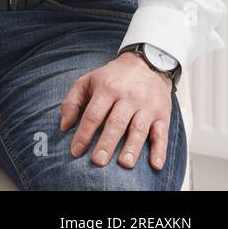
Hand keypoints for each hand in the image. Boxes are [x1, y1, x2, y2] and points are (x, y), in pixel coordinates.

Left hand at [60, 52, 174, 169]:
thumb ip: (72, 102)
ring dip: (132, 148)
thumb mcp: (86, 81)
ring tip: (124, 163)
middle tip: (98, 161)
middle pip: (116, 123)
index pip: (93, 114)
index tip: (76, 151)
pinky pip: (162, 133)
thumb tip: (64, 127)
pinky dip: (160, 150)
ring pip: (139, 129)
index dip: (83, 134)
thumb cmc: (111, 77)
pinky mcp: (162, 114)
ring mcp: (147, 106)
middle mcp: (128, 97)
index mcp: (107, 89)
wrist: (146, 64)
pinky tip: (155, 164)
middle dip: (107, 143)